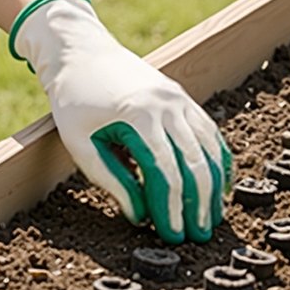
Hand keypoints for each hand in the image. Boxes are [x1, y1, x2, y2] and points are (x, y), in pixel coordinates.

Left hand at [12, 0, 231, 242]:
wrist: (80, 51)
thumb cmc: (73, 99)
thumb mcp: (79, 142)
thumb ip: (109, 179)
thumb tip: (139, 215)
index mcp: (138, 115)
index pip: (164, 172)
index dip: (169, 208)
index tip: (170, 234)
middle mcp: (168, 105)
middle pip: (194, 164)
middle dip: (198, 205)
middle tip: (197, 237)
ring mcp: (180, 99)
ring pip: (210, 150)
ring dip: (213, 188)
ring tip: (210, 219)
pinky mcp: (184, 98)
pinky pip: (210, 134)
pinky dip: (217, 162)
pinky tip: (216, 187)